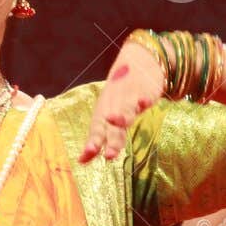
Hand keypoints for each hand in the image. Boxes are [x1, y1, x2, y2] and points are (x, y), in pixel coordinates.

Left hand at [80, 39, 165, 162]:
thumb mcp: (107, 116)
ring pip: (125, 111)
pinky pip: (144, 96)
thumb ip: (97, 139)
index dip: (91, 144)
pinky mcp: (144, 92)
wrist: (137, 64)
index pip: (96, 131)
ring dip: (121, 117)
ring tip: (114, 122)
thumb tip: (81, 161)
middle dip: (110, 140)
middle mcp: (113, 106)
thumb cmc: (118, 97)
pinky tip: (143, 103)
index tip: (83, 159)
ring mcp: (128, 98)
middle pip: (111, 126)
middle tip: (108, 156)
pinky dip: (143, 99)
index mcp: (103, 113)